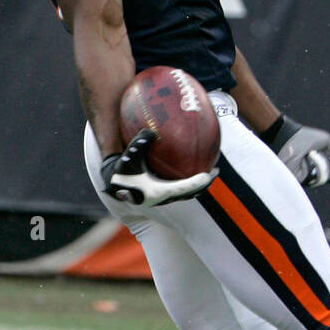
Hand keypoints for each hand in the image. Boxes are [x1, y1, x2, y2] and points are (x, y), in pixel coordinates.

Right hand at [101, 129, 217, 206]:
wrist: (114, 184)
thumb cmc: (122, 171)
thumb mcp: (128, 157)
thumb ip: (138, 145)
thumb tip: (149, 131)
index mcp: (157, 192)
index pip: (182, 189)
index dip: (197, 183)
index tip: (208, 175)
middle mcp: (163, 198)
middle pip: (189, 194)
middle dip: (204, 184)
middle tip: (215, 171)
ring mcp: (163, 198)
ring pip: (186, 194)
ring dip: (199, 185)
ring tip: (209, 172)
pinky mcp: (162, 195)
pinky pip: (180, 190)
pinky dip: (189, 182)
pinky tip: (192, 168)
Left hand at [264, 115, 329, 186]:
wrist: (288, 134)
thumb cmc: (303, 137)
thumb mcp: (325, 141)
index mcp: (319, 167)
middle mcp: (312, 175)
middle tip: (326, 153)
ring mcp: (305, 178)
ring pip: (325, 177)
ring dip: (323, 162)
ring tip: (312, 152)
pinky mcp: (298, 180)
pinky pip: (316, 176)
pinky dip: (317, 163)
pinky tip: (309, 155)